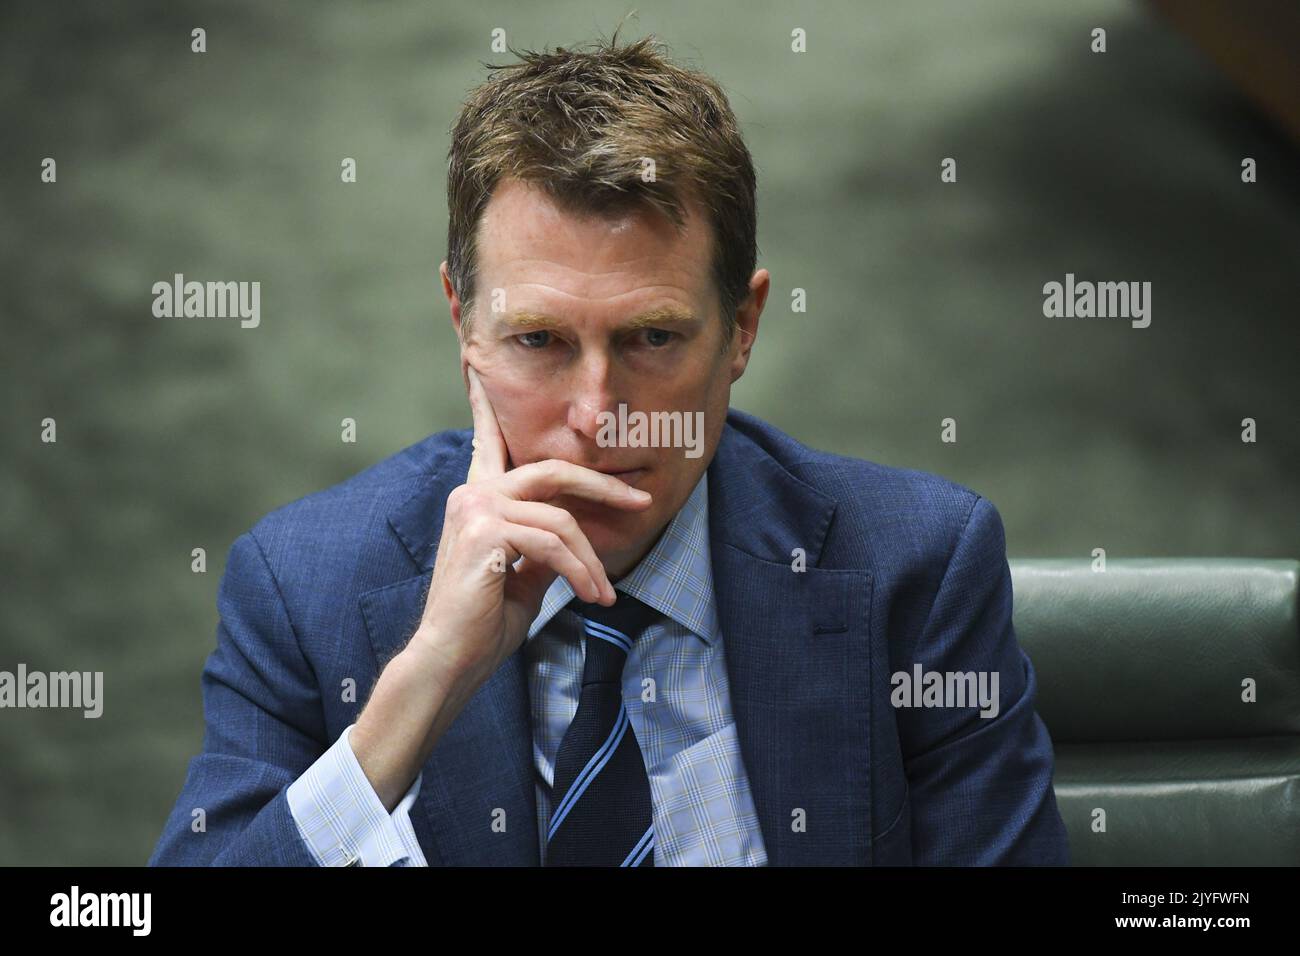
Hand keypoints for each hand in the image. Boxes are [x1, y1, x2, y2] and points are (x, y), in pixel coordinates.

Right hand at [411, 366, 652, 689]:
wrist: (451, 658)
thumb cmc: (484, 622)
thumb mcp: (524, 574)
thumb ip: (544, 544)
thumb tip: (577, 538)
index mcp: (477, 498)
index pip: (486, 441)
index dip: (484, 406)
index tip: (477, 368)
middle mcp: (472, 494)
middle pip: (553, 470)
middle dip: (603, 486)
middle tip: (642, 502)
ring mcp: (475, 509)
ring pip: (561, 519)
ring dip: (592, 560)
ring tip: (604, 594)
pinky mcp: (484, 532)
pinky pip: (552, 543)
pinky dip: (580, 571)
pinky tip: (589, 596)